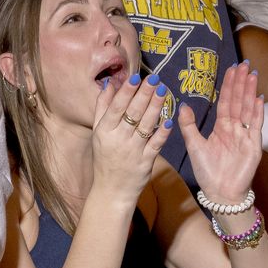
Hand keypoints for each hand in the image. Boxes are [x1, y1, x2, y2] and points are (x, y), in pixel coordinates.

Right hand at [86, 74, 170, 208]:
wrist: (111, 190)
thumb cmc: (104, 158)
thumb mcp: (98, 132)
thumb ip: (103, 107)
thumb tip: (109, 84)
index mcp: (104, 130)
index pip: (117, 107)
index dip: (127, 91)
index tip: (137, 77)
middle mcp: (118, 139)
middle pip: (133, 113)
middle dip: (145, 94)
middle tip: (155, 79)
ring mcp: (132, 151)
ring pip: (145, 125)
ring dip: (156, 107)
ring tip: (163, 91)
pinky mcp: (146, 162)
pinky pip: (155, 144)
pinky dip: (162, 133)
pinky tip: (168, 120)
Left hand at [180, 62, 262, 204]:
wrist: (220, 192)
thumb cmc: (207, 172)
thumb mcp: (194, 145)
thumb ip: (188, 126)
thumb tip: (182, 105)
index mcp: (221, 127)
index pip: (226, 101)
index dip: (228, 86)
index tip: (231, 69)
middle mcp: (235, 128)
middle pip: (239, 101)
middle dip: (241, 83)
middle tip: (244, 64)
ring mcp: (245, 135)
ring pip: (248, 109)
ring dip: (250, 92)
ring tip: (252, 75)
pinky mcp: (253, 145)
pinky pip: (256, 125)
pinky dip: (258, 112)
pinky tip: (259, 98)